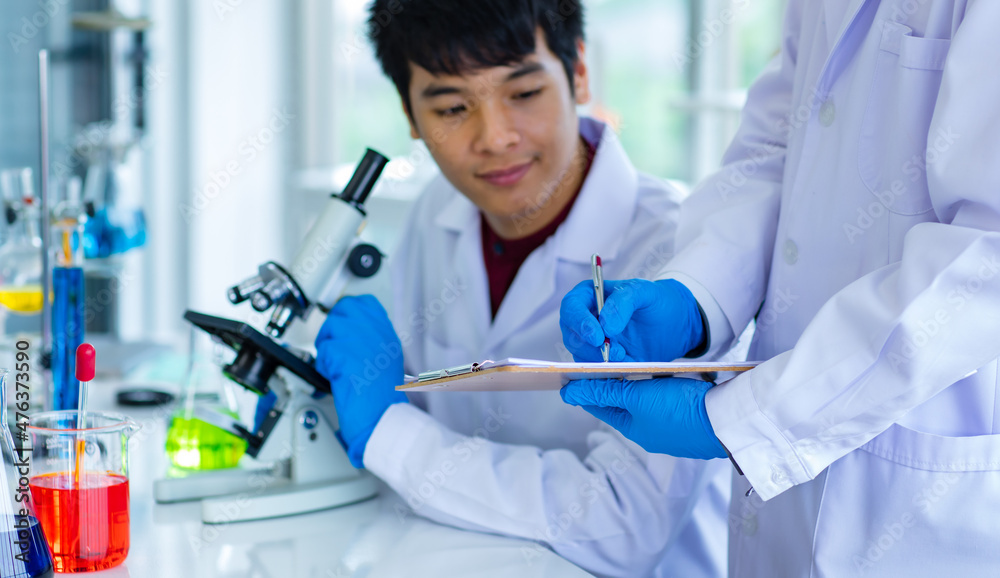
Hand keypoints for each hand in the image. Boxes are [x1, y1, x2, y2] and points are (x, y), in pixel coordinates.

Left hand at [315, 295, 407, 467]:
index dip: (348, 313)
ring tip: (339, 369)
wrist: (381, 417)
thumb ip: (370, 342)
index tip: (343, 328)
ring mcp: (361, 339)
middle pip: (343, 309)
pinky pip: (323, 351)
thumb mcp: (386, 360)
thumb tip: (349, 336)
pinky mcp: (344, 351)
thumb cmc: (382, 399)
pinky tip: (338, 378)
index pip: (364, 303)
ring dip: (327, 350)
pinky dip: (325, 366)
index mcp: (386, 333)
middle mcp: (375, 331)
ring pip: (330, 328)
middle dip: (333, 329)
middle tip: (335, 350)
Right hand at [560, 278, 704, 361]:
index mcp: (589, 296)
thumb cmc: (656, 301)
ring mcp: (591, 342)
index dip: (580, 323)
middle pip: (572, 335)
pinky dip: (607, 370)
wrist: (675, 324)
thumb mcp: (644, 292)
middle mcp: (585, 319)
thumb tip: (606, 325)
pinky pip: (595, 369)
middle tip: (615, 350)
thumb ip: (623, 302)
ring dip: (599, 359)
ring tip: (623, 355)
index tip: (598, 336)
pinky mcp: (602, 360)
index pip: (571, 307)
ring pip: (580, 355)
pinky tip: (625, 364)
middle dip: (590, 347)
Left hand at [560, 377, 725, 459]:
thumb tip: (569, 393)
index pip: (599, 404)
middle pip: (621, 402)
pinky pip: (662, 399)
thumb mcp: (636, 396)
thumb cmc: (679, 410)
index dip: (586, 386)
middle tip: (603, 358)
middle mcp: (647, 430)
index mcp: (631, 428)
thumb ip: (604, 391)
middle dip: (612, 381)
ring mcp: (667, 425)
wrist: (724, 421)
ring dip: (635, 382)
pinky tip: (658, 373)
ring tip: (629, 361)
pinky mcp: (684, 416)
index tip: (574, 369)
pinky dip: (655, 386)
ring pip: (643, 399)